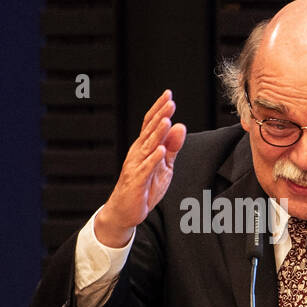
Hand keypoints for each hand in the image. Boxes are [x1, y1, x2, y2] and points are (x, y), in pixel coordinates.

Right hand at [95, 89, 186, 246]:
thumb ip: (172, 147)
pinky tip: (160, 151)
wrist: (125, 210)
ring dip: (157, 134)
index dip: (159, 109)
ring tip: (167, 120)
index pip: (151, 124)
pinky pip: (146, 169)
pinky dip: (153, 159)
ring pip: (148, 147)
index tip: (168, 95)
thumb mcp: (164, 165)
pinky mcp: (137, 181)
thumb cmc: (144, 187)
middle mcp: (138, 153)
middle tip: (170, 102)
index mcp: (144, 147)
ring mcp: (136, 166)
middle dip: (160, 116)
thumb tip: (180, 126)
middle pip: (149, 131)